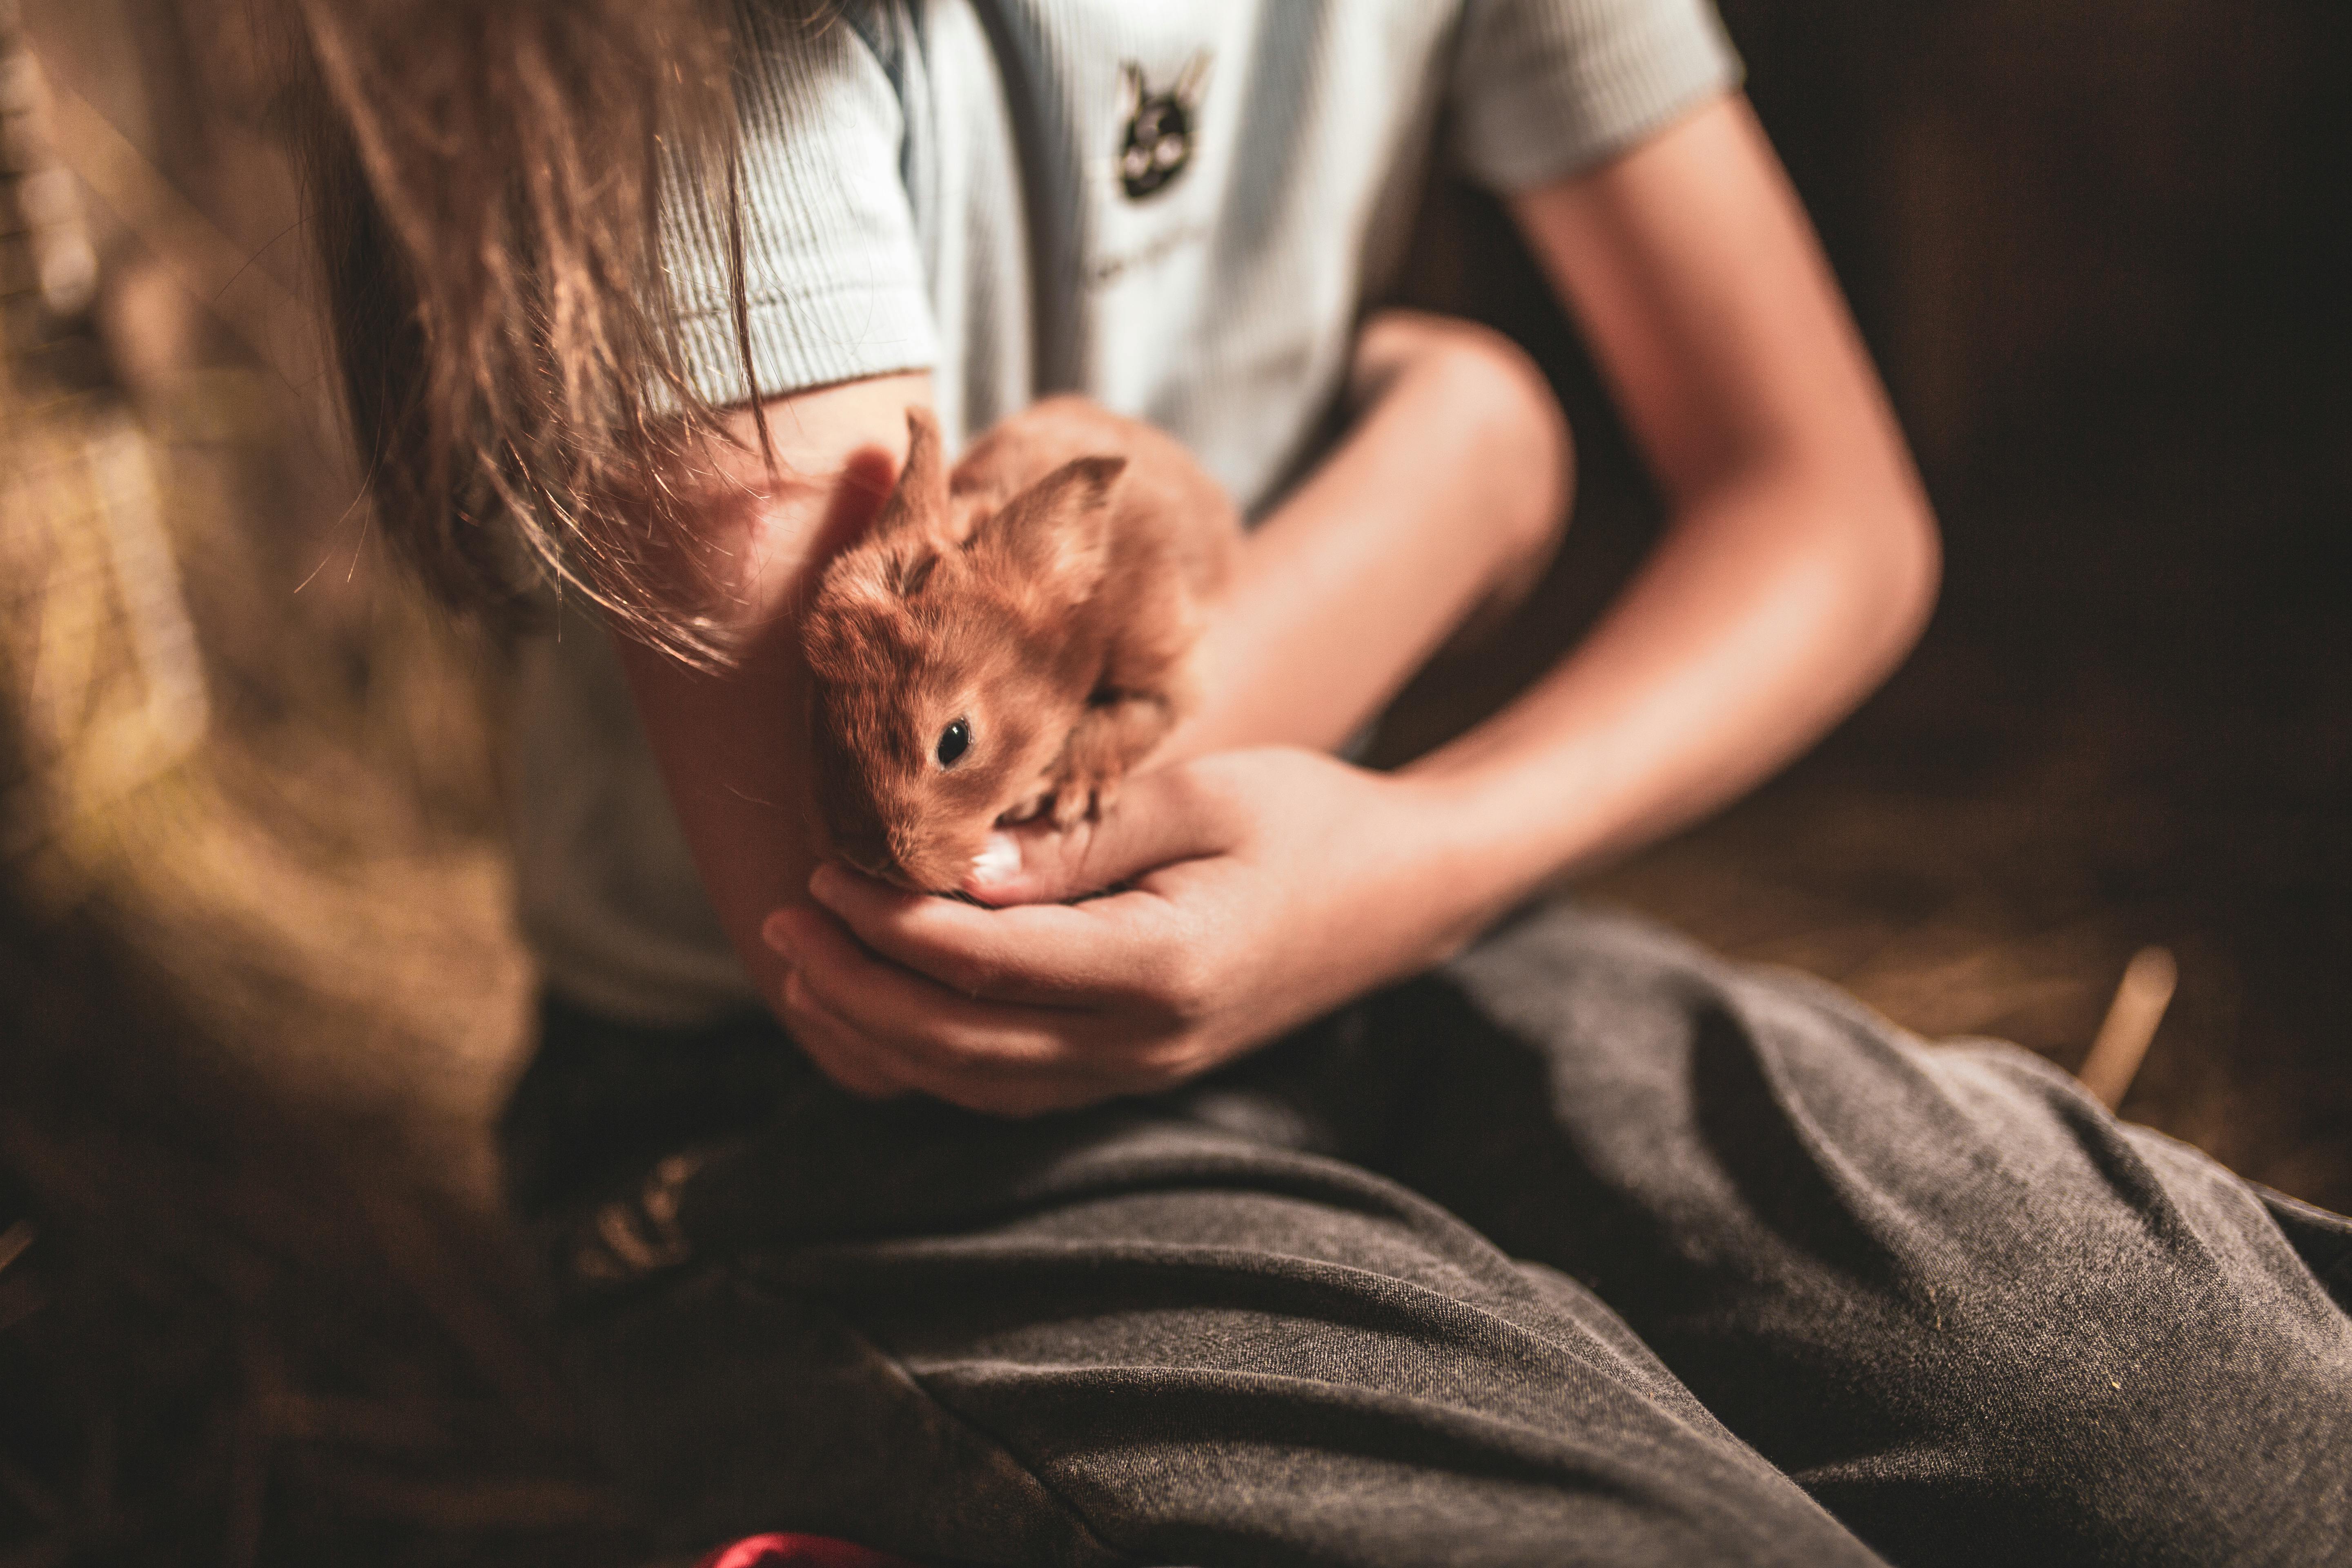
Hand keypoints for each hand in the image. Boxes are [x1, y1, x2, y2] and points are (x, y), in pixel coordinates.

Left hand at [758, 749, 1481, 1115]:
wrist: (1400, 892)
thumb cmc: (1306, 818)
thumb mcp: (1199, 796)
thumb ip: (1076, 839)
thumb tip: (955, 867)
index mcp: (1161, 967)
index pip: (986, 961)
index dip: (888, 922)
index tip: (820, 870)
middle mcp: (1144, 1043)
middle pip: (959, 1041)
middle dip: (854, 987)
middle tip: (778, 921)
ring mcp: (1140, 1069)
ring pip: (975, 1080)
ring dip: (877, 1031)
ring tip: (801, 967)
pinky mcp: (1135, 1068)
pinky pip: (1010, 1085)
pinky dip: (932, 1056)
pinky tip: (879, 1008)